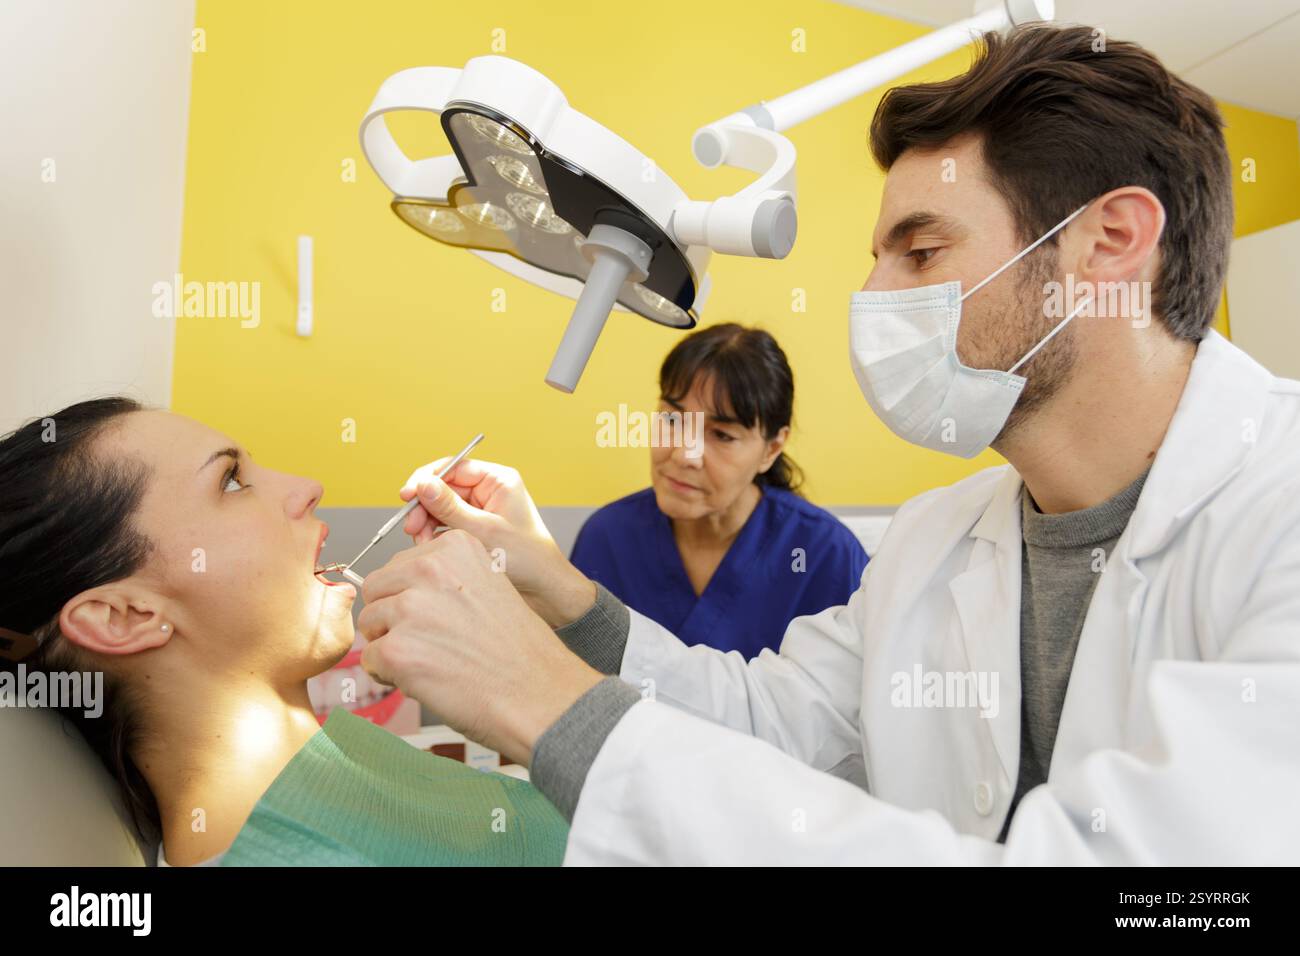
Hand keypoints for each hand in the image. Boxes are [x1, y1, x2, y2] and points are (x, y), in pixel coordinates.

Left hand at [356, 530, 603, 765]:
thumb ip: (442, 578)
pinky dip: (389, 675)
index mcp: (454, 546)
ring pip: (370, 624)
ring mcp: (410, 608)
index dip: (412, 596)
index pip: (400, 565)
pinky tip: (425, 679)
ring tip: (432, 660)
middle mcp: (429, 568)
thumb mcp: (486, 585)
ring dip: (391, 645)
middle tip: (430, 642)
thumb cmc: (517, 649)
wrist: (539, 693)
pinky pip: (370, 660)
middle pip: (377, 589)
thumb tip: (396, 591)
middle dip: (393, 618)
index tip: (440, 617)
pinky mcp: (397, 649)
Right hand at [398, 457, 595, 626]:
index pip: (454, 467)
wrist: (544, 590)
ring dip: (426, 524)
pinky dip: (434, 536)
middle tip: (411, 528)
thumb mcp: (484, 531)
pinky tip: (430, 549)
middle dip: (424, 507)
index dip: (427, 478)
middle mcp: (489, 491)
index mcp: (498, 480)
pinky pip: (445, 525)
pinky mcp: (474, 530)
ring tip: (421, 543)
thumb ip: (450, 508)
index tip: (407, 495)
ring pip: (440, 508)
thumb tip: (423, 485)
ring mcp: (481, 511)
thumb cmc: (527, 558)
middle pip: (443, 488)